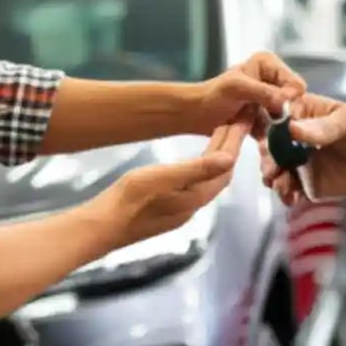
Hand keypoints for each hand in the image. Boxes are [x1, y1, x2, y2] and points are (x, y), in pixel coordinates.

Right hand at [89, 111, 251, 250]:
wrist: (104, 227)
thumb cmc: (130, 199)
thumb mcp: (163, 177)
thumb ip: (197, 169)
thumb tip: (230, 158)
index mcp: (197, 196)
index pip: (225, 164)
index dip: (235, 140)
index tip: (242, 118)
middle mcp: (195, 205)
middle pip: (222, 172)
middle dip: (230, 146)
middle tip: (237, 120)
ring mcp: (183, 210)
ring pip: (210, 179)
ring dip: (218, 157)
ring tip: (221, 135)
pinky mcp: (170, 211)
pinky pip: (197, 184)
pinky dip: (204, 167)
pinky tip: (197, 162)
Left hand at [190, 51, 306, 135]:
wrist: (197, 115)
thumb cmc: (212, 96)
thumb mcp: (236, 88)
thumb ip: (262, 92)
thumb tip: (286, 101)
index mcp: (268, 64)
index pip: (295, 83)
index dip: (291, 99)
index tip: (283, 113)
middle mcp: (272, 79)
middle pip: (296, 101)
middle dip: (288, 116)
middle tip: (278, 128)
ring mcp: (270, 100)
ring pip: (289, 117)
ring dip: (282, 128)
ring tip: (271, 135)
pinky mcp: (266, 117)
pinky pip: (278, 129)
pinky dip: (274, 136)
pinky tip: (266, 141)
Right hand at [259, 94, 345, 206]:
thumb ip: (323, 127)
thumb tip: (292, 128)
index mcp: (300, 113)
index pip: (276, 118)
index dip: (269, 131)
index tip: (268, 142)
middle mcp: (292, 138)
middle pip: (269, 147)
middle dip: (267, 159)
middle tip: (272, 169)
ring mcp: (296, 161)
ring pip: (274, 170)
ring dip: (273, 178)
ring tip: (282, 185)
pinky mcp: (303, 182)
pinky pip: (288, 189)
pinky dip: (285, 195)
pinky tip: (292, 198)